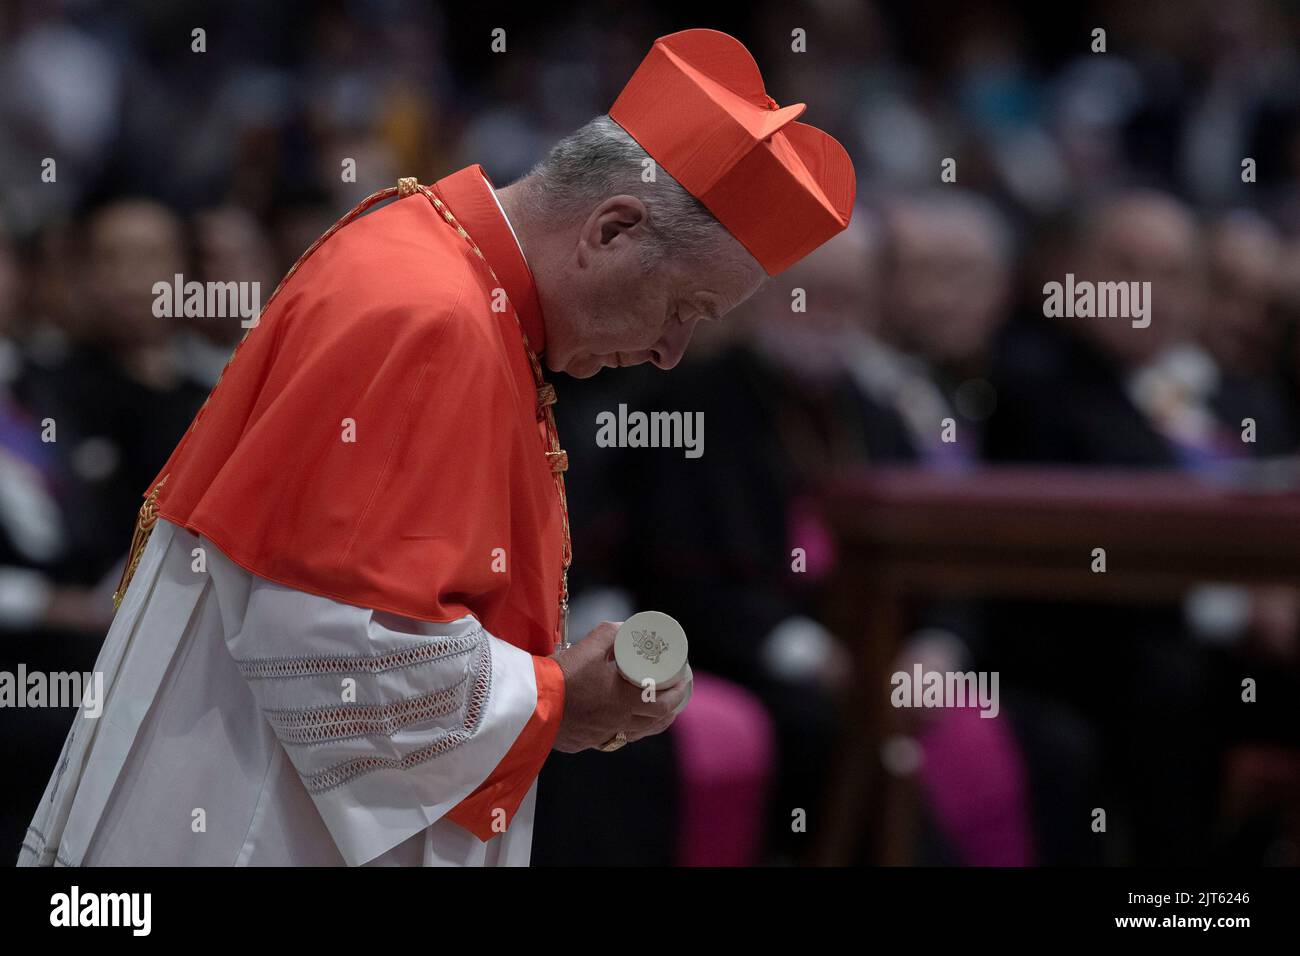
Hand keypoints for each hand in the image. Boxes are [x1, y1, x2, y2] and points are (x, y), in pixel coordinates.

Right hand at [549, 620, 689, 752]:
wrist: (530, 702)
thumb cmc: (562, 674)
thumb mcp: (591, 645)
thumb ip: (611, 633)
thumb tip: (627, 627)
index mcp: (625, 701)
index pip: (664, 702)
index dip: (678, 693)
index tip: (683, 680)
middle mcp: (618, 724)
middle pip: (655, 721)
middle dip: (670, 708)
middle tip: (673, 693)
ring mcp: (600, 737)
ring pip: (636, 734)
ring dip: (650, 722)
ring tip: (655, 711)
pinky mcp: (583, 743)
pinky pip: (612, 740)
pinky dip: (624, 731)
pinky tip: (622, 723)